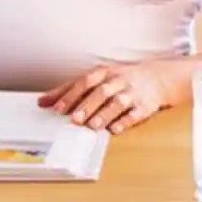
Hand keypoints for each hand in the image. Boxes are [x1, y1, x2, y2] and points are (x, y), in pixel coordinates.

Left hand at [37, 62, 178, 134]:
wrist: (158, 77)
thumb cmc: (121, 79)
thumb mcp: (97, 78)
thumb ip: (70, 89)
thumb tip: (42, 101)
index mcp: (104, 72)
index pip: (85, 82)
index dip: (71, 94)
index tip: (57, 108)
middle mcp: (118, 81)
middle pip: (101, 92)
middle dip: (87, 106)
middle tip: (75, 119)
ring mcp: (133, 92)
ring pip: (118, 103)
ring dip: (104, 114)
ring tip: (93, 126)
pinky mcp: (146, 105)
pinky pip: (136, 113)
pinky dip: (125, 121)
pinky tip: (115, 129)